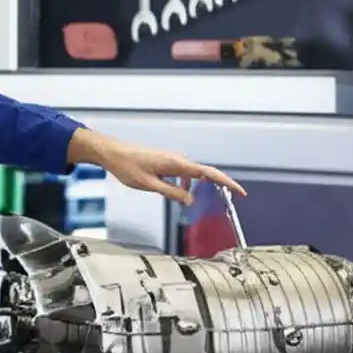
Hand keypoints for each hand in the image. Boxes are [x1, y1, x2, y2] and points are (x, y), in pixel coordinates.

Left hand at [68, 129, 245, 205]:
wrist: (113, 152)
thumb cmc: (128, 167)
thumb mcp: (150, 185)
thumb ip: (172, 193)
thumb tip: (190, 200)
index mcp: (177, 164)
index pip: (208, 173)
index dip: (226, 182)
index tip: (239, 192)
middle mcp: (178, 159)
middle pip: (205, 172)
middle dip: (220, 184)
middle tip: (234, 196)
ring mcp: (172, 160)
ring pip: (193, 173)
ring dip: (201, 185)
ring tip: (205, 199)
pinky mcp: (165, 162)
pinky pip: (182, 173)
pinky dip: (186, 183)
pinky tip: (180, 193)